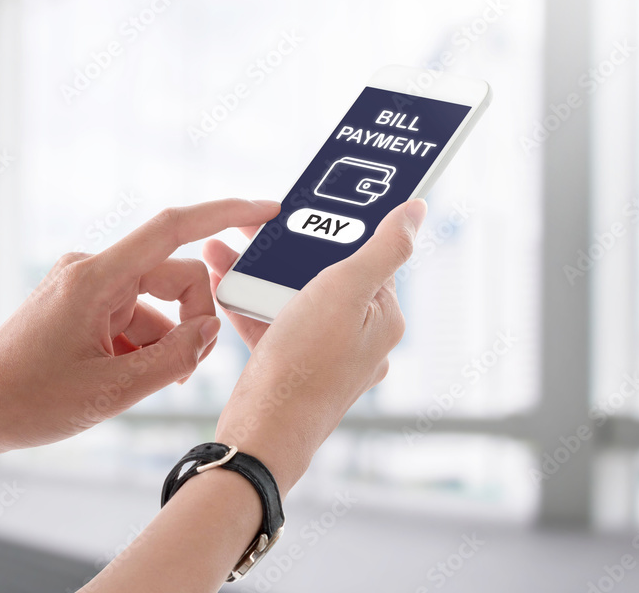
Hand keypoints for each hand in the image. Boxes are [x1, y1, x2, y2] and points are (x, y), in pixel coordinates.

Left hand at [0, 199, 280, 454]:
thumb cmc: (26, 400)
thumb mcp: (111, 390)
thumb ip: (173, 358)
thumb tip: (211, 330)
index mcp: (96, 278)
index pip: (174, 228)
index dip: (226, 213)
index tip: (266, 211)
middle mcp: (91, 270)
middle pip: (172, 277)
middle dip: (192, 320)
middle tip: (186, 370)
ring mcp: (84, 285)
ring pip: (153, 302)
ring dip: (164, 340)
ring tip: (140, 385)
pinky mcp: (79, 303)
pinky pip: (131, 313)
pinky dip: (142, 343)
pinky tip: (123, 378)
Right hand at [204, 200, 426, 491]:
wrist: (261, 433)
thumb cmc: (304, 365)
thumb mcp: (345, 291)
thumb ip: (382, 248)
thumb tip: (417, 210)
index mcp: (383, 318)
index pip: (367, 256)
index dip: (333, 229)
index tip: (305, 205)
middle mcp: (360, 337)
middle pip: (324, 275)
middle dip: (285, 248)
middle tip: (253, 225)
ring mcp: (325, 355)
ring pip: (293, 298)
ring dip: (259, 272)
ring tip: (224, 248)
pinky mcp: (293, 368)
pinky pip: (273, 324)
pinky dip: (249, 303)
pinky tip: (222, 283)